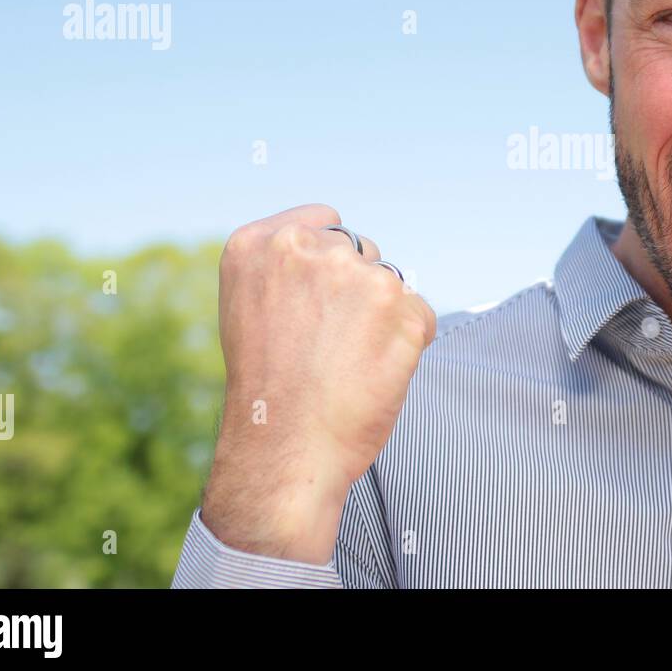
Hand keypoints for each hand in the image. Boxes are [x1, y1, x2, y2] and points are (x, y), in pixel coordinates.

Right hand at [201, 204, 435, 563]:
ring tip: (346, 362)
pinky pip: (420, 315)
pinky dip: (406, 344)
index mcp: (259, 243)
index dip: (328, 262)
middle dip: (356, 291)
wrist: (285, 449)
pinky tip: (372, 372)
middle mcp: (308, 249)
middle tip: (328, 344)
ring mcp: (358, 275)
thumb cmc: (270, 389)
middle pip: (361, 251)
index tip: (316, 301)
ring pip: (393, 283)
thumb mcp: (251, 306)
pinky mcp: (402, 308)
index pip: (324, 221)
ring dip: (383, 317)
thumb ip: (289, 267)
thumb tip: (342, 246)